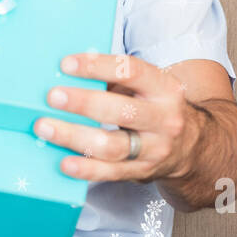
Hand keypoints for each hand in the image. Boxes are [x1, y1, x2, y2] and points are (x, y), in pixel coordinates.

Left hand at [33, 52, 196, 183]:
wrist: (191, 147)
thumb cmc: (154, 108)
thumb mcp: (146, 88)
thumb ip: (114, 80)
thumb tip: (65, 73)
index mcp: (164, 88)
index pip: (131, 71)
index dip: (97, 66)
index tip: (66, 64)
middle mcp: (164, 118)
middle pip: (121, 110)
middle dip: (83, 103)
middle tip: (52, 96)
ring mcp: (155, 149)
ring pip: (112, 145)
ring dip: (74, 136)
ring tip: (45, 127)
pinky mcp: (143, 172)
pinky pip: (111, 172)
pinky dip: (86, 169)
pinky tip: (64, 162)